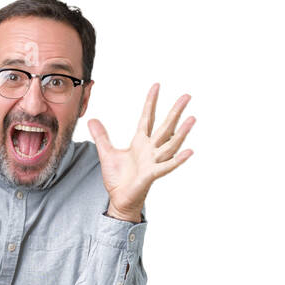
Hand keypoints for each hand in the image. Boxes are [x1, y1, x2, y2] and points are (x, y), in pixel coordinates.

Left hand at [87, 83, 193, 222]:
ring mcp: (153, 162)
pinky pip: (167, 166)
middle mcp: (150, 149)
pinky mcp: (152, 175)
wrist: (119, 199)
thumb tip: (91, 119)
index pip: (147, 117)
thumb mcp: (106, 153)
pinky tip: (189, 151)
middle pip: (165, 126)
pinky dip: (178, 160)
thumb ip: (101, 136)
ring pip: (170, 144)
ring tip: (192, 119)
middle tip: (187, 96)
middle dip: (175, 111)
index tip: (157, 85)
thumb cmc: (118, 179)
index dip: (151, 102)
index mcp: (140, 142)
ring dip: (182, 132)